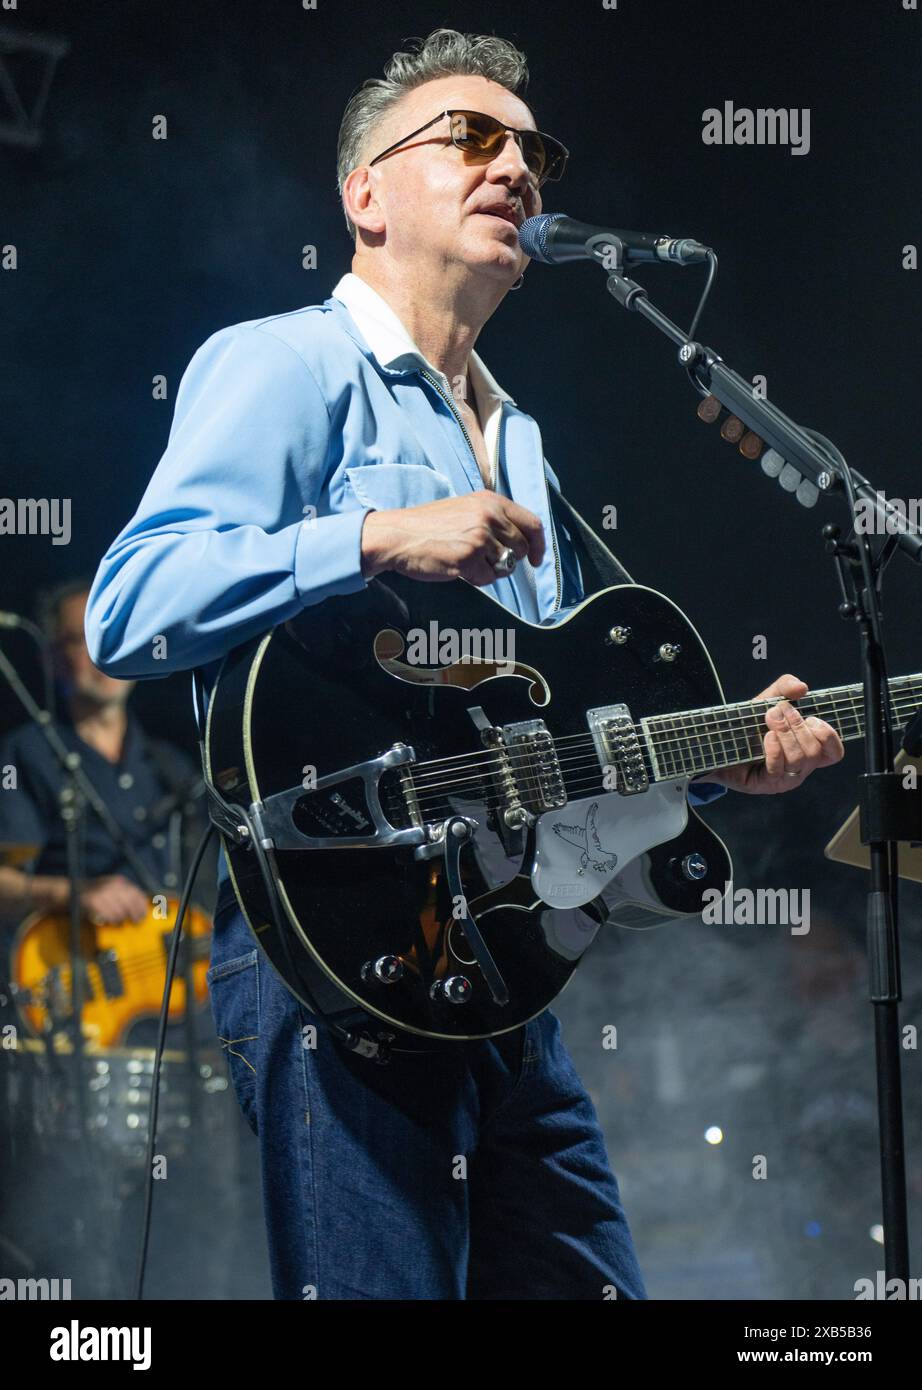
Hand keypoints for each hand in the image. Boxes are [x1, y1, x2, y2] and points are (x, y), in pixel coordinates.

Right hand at [80, 874, 149, 923]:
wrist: (69, 891)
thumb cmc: (93, 895)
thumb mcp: (110, 889)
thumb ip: (123, 896)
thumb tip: (140, 909)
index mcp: (119, 881)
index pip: (137, 894)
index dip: (142, 907)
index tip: (143, 916)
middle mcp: (112, 885)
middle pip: (130, 903)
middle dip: (135, 914)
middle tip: (135, 922)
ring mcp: (102, 893)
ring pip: (119, 911)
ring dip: (121, 920)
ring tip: (119, 923)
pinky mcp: (92, 902)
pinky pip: (107, 915)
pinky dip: (110, 920)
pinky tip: (110, 922)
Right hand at [360, 492, 545, 586]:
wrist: (398, 535)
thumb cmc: (428, 526)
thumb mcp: (465, 509)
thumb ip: (493, 519)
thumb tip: (520, 541)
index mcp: (490, 501)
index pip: (532, 523)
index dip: (539, 544)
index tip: (536, 558)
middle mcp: (489, 516)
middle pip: (520, 548)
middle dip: (509, 560)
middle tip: (487, 562)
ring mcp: (480, 537)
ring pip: (505, 565)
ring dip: (490, 570)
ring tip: (466, 561)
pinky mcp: (469, 557)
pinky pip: (488, 578)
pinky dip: (476, 579)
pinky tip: (458, 568)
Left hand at [698, 674, 844, 794]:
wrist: (718, 743)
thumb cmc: (748, 726)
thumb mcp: (767, 701)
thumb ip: (785, 689)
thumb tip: (801, 687)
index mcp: (807, 750)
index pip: (834, 752)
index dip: (828, 735)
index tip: (811, 718)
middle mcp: (800, 767)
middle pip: (814, 751)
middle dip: (798, 726)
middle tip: (779, 711)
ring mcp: (784, 779)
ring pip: (799, 760)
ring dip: (785, 734)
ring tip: (770, 718)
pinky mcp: (766, 784)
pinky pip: (778, 768)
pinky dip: (774, 749)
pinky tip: (767, 736)